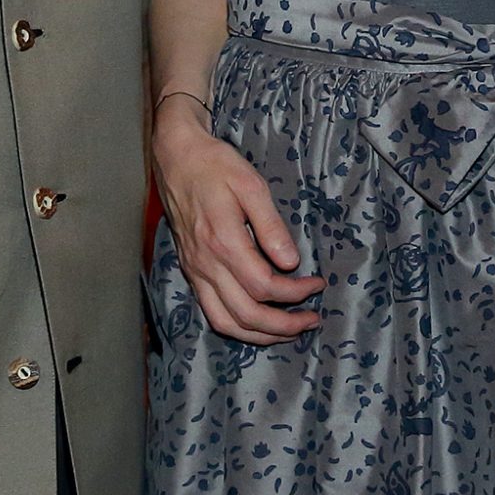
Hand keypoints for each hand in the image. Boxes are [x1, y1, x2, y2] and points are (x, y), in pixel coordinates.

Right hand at [152, 97, 322, 344]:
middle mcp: (206, 264)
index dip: (296, 292)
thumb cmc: (216, 166)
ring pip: (227, 322)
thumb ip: (271, 226)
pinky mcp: (191, 272)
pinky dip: (237, 326)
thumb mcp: (251, 185)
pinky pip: (212, 313)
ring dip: (260, 335)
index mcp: (223, 242)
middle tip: (311, 319)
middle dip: (284, 325)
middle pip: (247, 314)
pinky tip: (257, 323)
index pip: (265, 286)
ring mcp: (195, 271)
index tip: (317, 282)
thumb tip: (290, 262)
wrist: (176, 159)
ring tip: (288, 331)